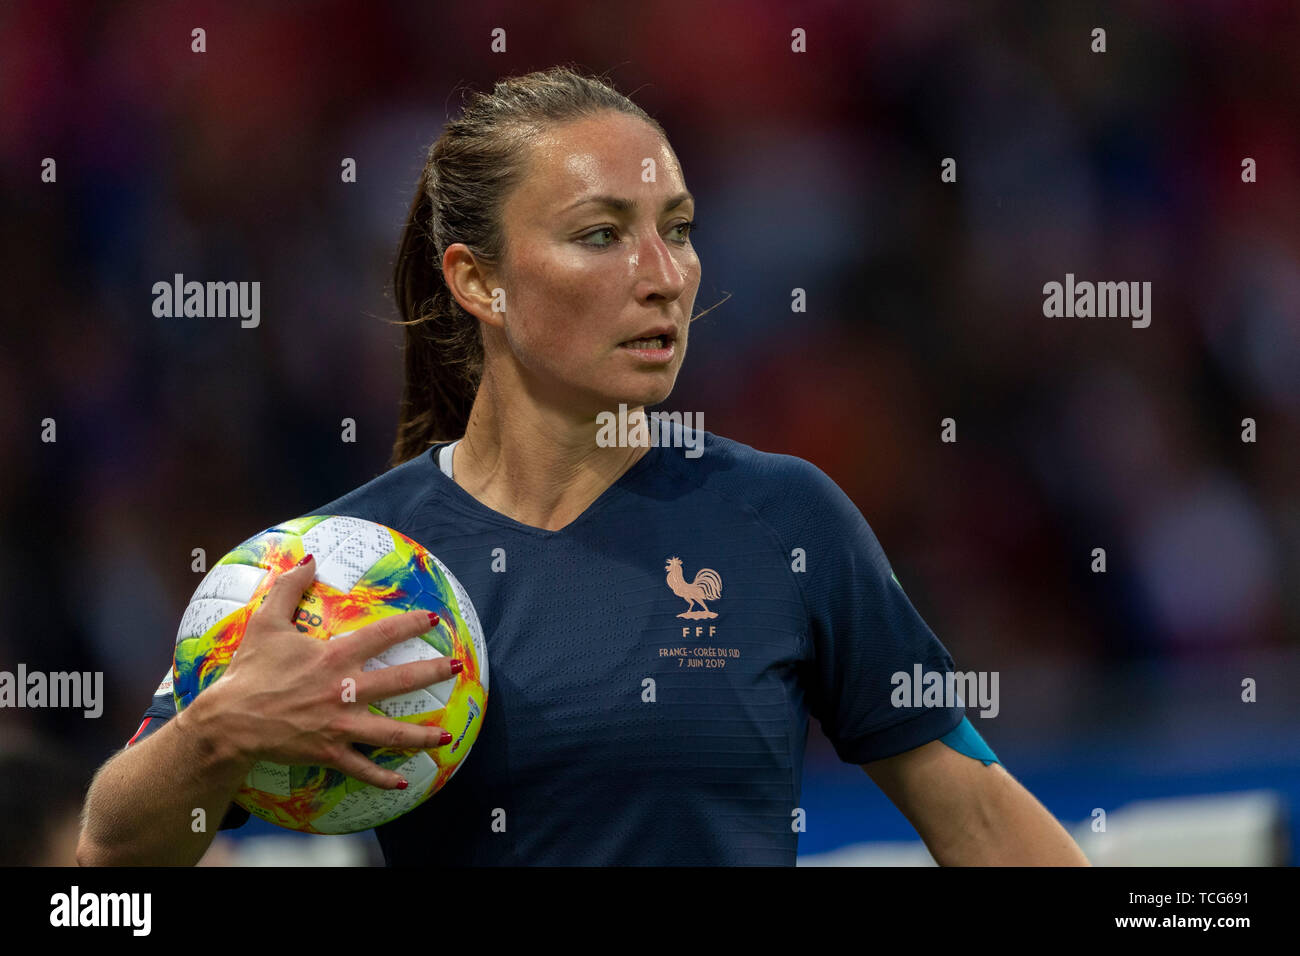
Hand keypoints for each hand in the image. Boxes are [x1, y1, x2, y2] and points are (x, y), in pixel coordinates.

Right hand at [191, 555, 459, 789]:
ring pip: (390, 732)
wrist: (228, 720)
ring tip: (446, 737)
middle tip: (458, 668)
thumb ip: (289, 588)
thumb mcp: (266, 623)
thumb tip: (309, 559)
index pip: (383, 635)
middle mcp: (344, 690)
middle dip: (433, 673)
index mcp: (334, 657)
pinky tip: (402, 781)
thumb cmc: (248, 671)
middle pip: (400, 681)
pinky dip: (381, 777)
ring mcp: (339, 724)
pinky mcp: (328, 751)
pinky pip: (361, 767)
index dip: (411, 624)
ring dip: (421, 736)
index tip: (434, 619)